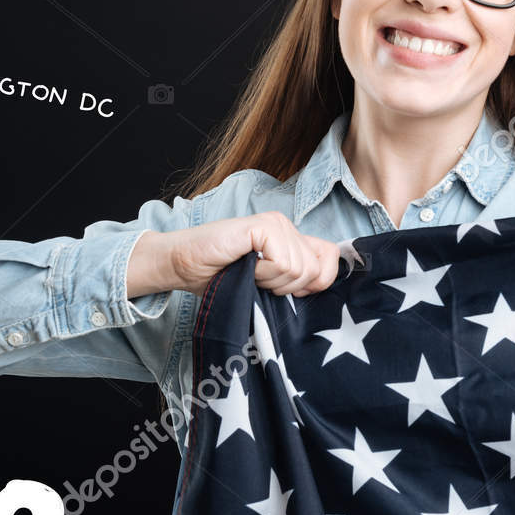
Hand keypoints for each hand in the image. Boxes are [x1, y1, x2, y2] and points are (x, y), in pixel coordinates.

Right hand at [128, 212, 343, 298]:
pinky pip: (283, 263)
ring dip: (272, 282)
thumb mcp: (266, 282)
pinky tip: (246, 266)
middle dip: (288, 287)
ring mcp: (276, 224)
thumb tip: (322, 286)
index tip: (291, 290)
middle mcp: (287, 226)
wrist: (184, 265)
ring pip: (300, 269)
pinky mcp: (262, 227)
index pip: (331, 257)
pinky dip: (264, 274)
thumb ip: (293, 279)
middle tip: (259, 280)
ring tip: (250, 273)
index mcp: (291, 238)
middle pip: (315, 270)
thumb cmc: (220, 276)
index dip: (318, 281)